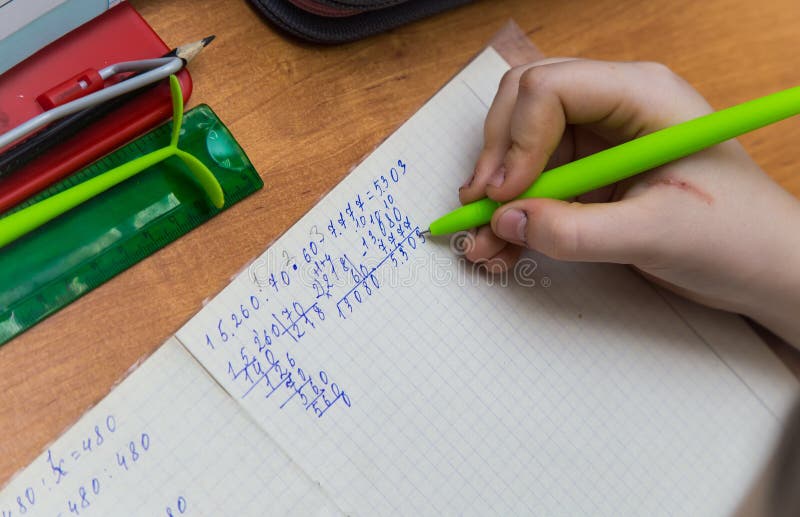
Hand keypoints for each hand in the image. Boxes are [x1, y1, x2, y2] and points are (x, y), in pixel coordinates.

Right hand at [458, 58, 799, 345]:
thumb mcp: (656, 233)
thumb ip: (576, 231)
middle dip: (497, 160)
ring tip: (485, 244)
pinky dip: (514, 215)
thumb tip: (509, 221)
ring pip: (522, 149)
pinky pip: (536, 184)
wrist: (764, 270)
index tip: (504, 195)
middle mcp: (615, 108)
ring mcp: (601, 141)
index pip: (552, 89)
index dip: (517, 140)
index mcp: (641, 95)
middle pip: (524, 107)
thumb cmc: (738, 237)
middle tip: (482, 210)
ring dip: (497, 196)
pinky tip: (505, 247)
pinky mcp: (592, 176)